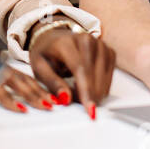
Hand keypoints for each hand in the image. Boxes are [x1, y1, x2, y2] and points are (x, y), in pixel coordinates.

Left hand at [0, 27, 115, 120]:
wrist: (53, 38)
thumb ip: (52, 83)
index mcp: (66, 42)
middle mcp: (86, 40)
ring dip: (96, 91)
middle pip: (95, 73)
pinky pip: (110, 73)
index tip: (90, 110)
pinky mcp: (108, 51)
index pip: (80, 69)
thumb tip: (66, 98)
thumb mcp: (39, 68)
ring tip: (83, 97)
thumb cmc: (46, 53)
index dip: (86, 91)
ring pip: (105, 74)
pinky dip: (102, 85)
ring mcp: (100, 44)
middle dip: (91, 94)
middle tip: (82, 107)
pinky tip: (91, 90)